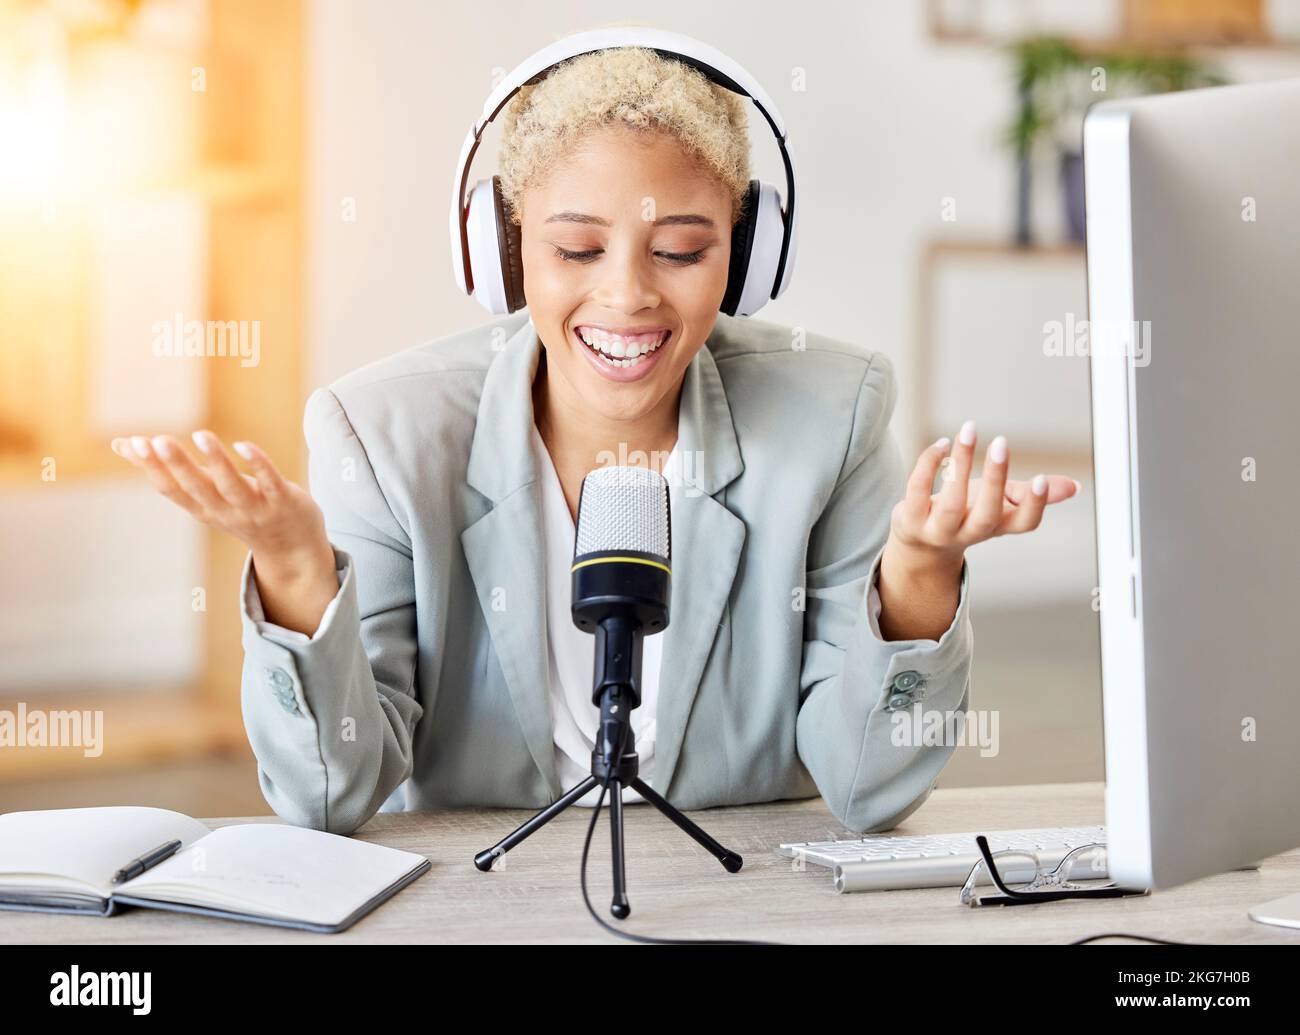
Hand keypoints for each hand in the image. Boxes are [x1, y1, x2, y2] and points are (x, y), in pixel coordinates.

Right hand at [109, 431, 329, 568]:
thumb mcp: (202, 494)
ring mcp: (255, 508)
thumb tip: (120, 445)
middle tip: (157, 440)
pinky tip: (243, 445)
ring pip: (232, 485)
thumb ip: (169, 471)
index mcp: (202, 507)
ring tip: (201, 434)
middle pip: (197, 488)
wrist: (292, 548)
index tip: (131, 443)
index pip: (171, 489)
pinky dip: (258, 465)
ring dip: (217, 461)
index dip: (151, 467)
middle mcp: (224, 510)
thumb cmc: (239, 510)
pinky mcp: (283, 500)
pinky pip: (270, 482)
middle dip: (177, 465)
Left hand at [888, 419, 1079, 571]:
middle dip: (995, 480)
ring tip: (969, 430)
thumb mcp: (999, 505)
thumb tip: (1074, 487)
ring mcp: (938, 530)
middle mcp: (969, 533)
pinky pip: (917, 491)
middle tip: (1002, 443)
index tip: (1044, 478)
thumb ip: (1029, 494)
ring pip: (951, 503)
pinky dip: (928, 465)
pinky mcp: (910, 521)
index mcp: (997, 526)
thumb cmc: (967, 514)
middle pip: (987, 514)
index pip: (1024, 524)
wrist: (921, 545)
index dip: (1035, 505)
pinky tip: (940, 443)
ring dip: (960, 464)